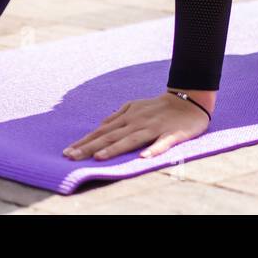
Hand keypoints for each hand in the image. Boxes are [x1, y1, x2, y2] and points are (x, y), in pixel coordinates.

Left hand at [63, 92, 211, 160]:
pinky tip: (144, 157)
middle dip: (90, 147)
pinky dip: (154, 150)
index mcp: (128, 117)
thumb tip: (100, 127)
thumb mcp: (135, 106)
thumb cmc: (159, 106)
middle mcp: (137, 122)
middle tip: (72, 157)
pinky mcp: (172, 134)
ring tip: (99, 157)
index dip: (85, 142)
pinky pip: (162, 142)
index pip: (102, 131)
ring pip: (132, 139)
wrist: (190, 99)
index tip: (67, 152)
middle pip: (111, 136)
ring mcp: (154, 127)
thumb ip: (117, 117)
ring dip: (115, 148)